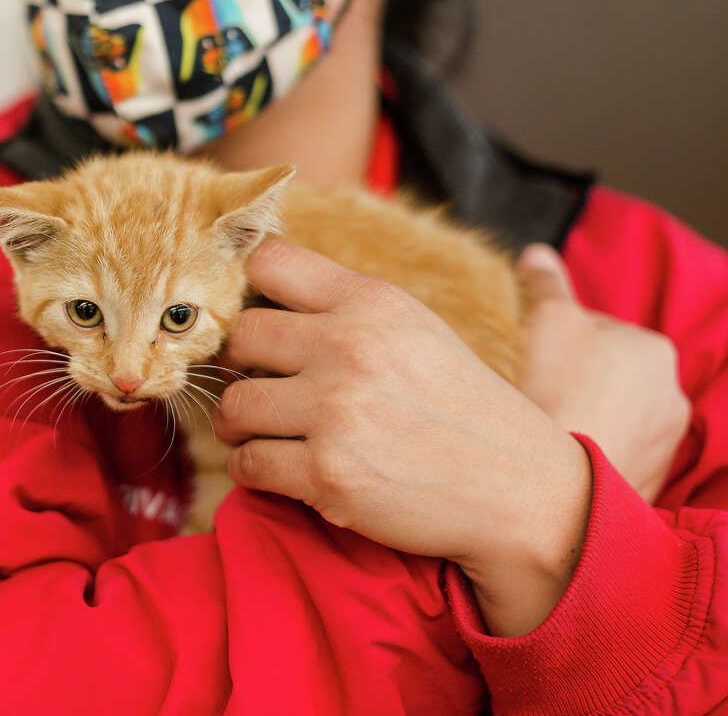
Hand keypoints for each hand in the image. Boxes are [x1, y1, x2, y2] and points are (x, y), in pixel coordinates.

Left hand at [213, 239, 591, 636]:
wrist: (519, 491)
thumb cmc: (459, 407)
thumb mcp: (415, 329)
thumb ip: (344, 307)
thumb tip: (255, 301)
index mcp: (373, 302)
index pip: (269, 261)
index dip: (248, 289)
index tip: (257, 320)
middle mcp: (351, 348)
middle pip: (241, 336)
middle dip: (239, 365)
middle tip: (257, 385)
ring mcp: (337, 413)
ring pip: (234, 406)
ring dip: (238, 424)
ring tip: (261, 431)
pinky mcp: (328, 476)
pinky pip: (248, 464)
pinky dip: (251, 469)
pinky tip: (277, 468)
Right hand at [515, 244, 690, 502]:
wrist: (559, 482)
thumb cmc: (556, 390)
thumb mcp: (546, 319)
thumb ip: (545, 283)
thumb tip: (537, 254)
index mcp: (656, 350)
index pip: (600, 331)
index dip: (559, 342)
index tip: (534, 359)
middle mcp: (673, 397)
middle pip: (609, 377)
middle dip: (577, 382)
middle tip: (538, 393)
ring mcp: (664, 447)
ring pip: (614, 420)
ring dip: (585, 419)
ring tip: (548, 426)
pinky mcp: (647, 486)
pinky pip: (612, 458)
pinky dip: (589, 455)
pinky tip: (558, 454)